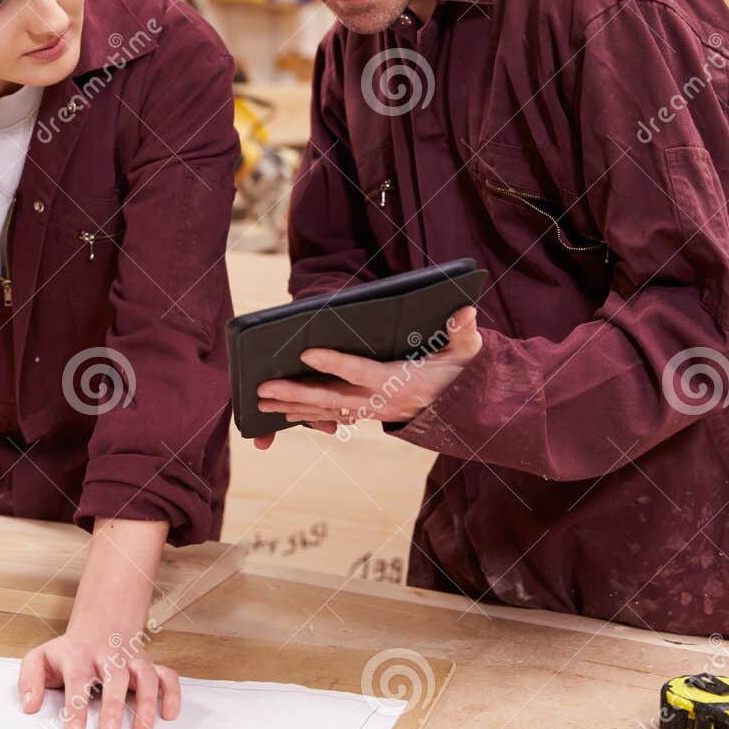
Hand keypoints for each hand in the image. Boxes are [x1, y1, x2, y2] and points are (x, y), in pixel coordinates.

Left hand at [17, 624, 179, 728]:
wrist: (100, 623)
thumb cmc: (70, 650)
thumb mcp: (40, 657)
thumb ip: (29, 680)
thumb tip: (29, 706)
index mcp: (79, 656)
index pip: (78, 680)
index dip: (76, 707)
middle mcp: (108, 656)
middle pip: (114, 676)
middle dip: (113, 705)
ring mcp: (130, 659)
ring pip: (144, 674)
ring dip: (146, 701)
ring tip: (142, 728)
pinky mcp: (148, 664)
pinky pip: (166, 674)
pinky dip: (172, 693)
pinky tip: (169, 713)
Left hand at [254, 306, 481, 447]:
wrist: (464, 411)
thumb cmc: (462, 374)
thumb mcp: (468, 352)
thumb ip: (463, 332)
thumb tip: (464, 311)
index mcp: (399, 381)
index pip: (360, 371)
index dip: (334, 362)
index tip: (307, 352)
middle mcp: (380, 400)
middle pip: (331, 397)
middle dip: (295, 393)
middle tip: (262, 388)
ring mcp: (372, 411)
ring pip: (326, 410)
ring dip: (293, 407)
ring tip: (261, 403)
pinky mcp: (368, 414)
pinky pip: (331, 416)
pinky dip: (306, 416)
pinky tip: (283, 414)